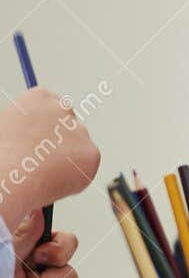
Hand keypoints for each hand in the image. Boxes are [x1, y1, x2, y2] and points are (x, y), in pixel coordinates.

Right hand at [0, 88, 99, 225]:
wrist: (8, 173)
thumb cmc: (1, 156)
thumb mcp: (6, 129)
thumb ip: (25, 128)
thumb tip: (33, 142)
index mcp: (39, 97)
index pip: (53, 105)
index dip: (47, 125)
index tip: (42, 138)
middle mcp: (62, 108)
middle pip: (70, 125)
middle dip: (62, 141)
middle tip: (47, 159)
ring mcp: (79, 129)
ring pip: (79, 148)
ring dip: (68, 160)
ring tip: (43, 173)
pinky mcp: (91, 152)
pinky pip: (86, 167)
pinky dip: (74, 176)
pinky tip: (54, 180)